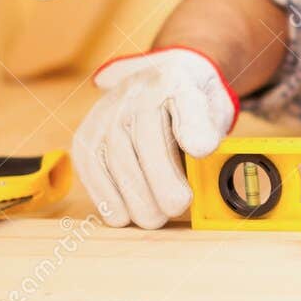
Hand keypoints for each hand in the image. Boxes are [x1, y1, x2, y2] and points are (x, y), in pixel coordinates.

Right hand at [73, 46, 237, 228]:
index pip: (187, 102)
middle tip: (175, 209)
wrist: (158, 84)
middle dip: (162, 183)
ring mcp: (108, 112)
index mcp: (177, 82)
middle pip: (147, 140)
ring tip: (153, 218)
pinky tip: (122, 215)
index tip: (201, 150)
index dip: (194, 127)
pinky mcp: (87, 133)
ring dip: (134, 197)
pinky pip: (90, 166)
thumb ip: (208, 131)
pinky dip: (105, 195)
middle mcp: (138, 92)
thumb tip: (200, 149)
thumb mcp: (212, 114)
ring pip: (116, 157)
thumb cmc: (190, 110)